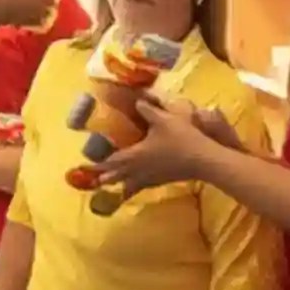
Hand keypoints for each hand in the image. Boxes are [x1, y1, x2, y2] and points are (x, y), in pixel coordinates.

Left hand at [93, 97, 218, 197]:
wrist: (203, 159)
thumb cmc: (180, 139)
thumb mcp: (163, 119)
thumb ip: (147, 110)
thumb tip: (137, 101)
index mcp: (135, 155)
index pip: (112, 160)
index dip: (99, 164)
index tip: (87, 167)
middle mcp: (140, 169)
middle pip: (118, 176)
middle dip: (106, 177)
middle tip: (94, 180)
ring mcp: (152, 177)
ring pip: (131, 184)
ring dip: (120, 184)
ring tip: (112, 188)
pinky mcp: (163, 181)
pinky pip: (144, 185)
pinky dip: (136, 186)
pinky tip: (138, 185)